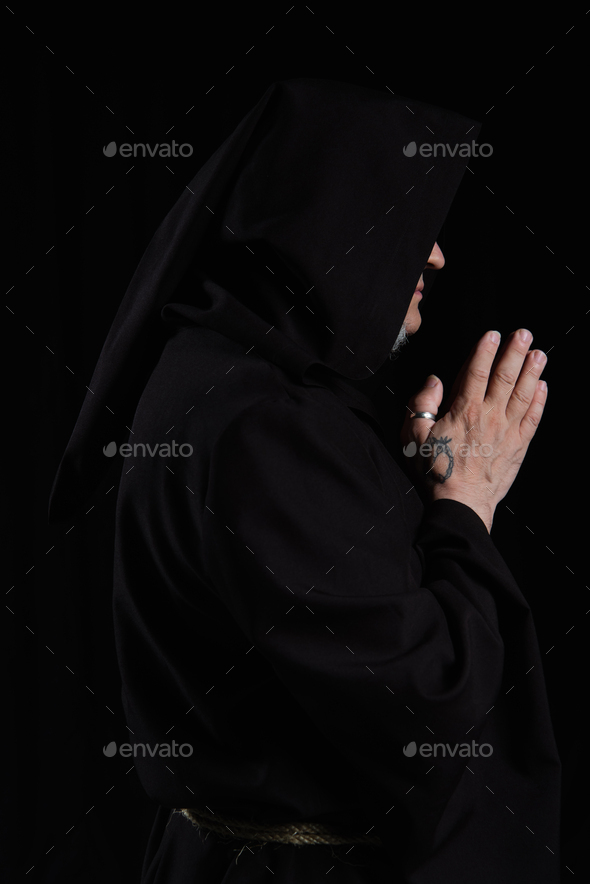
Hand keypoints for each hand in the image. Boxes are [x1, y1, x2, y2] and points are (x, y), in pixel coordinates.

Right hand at [400, 329, 547, 531]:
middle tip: (523, 333)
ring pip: (523, 394)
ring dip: (532, 371)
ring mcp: (507, 431)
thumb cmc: (435, 471)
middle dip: (514, 352)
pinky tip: (542, 387)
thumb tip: (433, 382)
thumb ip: (421, 404)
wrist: (460, 503)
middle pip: (505, 377)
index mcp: (463, 410)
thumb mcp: (414, 435)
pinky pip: (533, 419)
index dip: (485, 350)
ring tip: (539, 353)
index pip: (476, 372)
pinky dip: (539, 401)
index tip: (493, 334)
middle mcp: (489, 416)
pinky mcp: (519, 446)